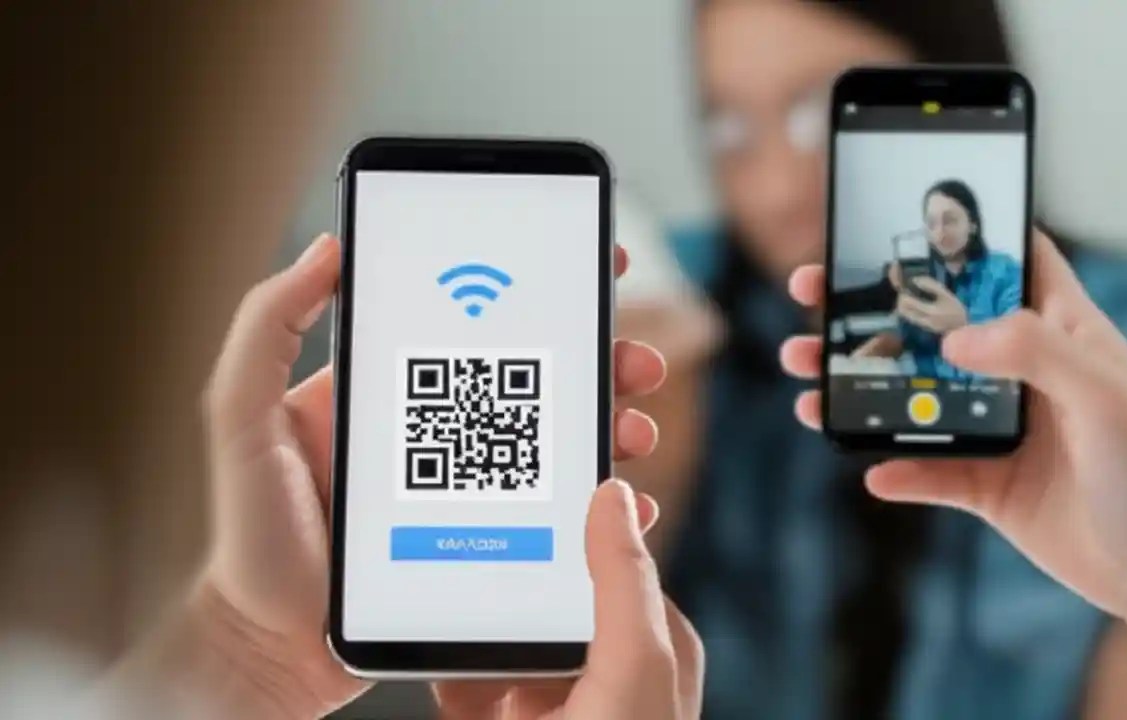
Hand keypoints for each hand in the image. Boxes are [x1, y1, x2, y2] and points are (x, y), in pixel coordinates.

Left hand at [197, 234, 669, 716]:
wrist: (269, 648)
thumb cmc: (250, 535)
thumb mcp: (242, 417)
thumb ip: (270, 326)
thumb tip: (328, 247)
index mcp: (391, 393)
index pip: (475, 327)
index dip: (535, 295)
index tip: (588, 266)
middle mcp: (437, 434)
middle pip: (535, 383)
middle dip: (597, 363)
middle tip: (634, 361)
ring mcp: (466, 490)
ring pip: (556, 445)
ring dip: (608, 426)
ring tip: (633, 429)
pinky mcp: (485, 544)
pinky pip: (554, 515)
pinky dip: (596, 503)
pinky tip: (620, 498)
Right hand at [432, 480, 703, 719]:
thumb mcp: (635, 664)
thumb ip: (622, 580)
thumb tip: (614, 496)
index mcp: (651, 646)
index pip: (612, 559)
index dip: (577, 520)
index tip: (538, 483)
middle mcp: (604, 672)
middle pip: (550, 594)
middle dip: (512, 570)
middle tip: (475, 531)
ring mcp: (555, 702)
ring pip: (505, 637)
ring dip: (473, 617)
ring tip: (444, 584)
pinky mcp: (507, 719)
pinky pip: (469, 682)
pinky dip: (450, 669)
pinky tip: (436, 654)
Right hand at [781, 231, 1126, 617]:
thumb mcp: (1105, 397)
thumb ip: (1033, 351)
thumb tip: (953, 336)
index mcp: (1062, 332)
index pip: (1007, 262)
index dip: (957, 236)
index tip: (895, 220)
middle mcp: (1025, 373)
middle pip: (934, 326)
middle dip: (871, 312)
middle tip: (812, 298)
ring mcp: (1004, 429)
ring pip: (915, 397)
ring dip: (861, 388)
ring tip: (808, 385)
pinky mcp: (990, 486)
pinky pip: (929, 472)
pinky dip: (896, 469)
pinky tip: (867, 467)